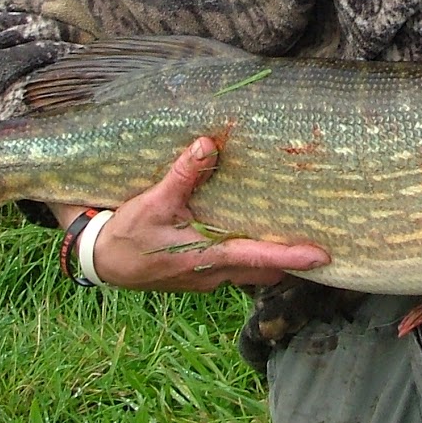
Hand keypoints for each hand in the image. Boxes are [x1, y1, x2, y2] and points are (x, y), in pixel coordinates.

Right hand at [56, 136, 329, 291]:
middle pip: (263, 270)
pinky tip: (250, 234)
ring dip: (269, 258)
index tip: (323, 256)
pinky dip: (248, 256)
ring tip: (290, 235)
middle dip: (289, 259)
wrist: (99, 262)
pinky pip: (232, 268)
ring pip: (249, 272)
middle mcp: (213, 273)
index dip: (292, 256)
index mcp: (208, 256)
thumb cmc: (126, 236)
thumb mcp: (153, 203)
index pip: (259, 257)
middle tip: (315, 241)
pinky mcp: (197, 274)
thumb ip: (183, 175)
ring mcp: (205, 277)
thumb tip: (208, 145)